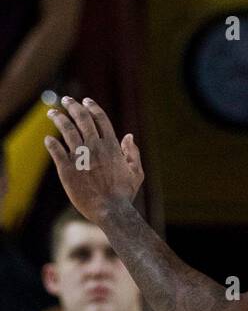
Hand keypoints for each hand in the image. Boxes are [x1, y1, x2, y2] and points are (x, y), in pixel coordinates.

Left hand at [44, 97, 143, 224]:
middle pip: (82, 120)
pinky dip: (51, 144)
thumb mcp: (136, 171)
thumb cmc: (124, 193)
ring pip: (68, 132)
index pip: (100, 119)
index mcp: (112, 145)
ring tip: (52, 113)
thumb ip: (133, 152)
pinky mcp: (67, 170)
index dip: (92, 107)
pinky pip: (57, 152)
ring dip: (59, 119)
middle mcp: (95, 147)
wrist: (110, 210)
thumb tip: (129, 135)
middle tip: (66, 100)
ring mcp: (80, 157)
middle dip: (73, 107)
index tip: (85, 101)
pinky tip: (47, 138)